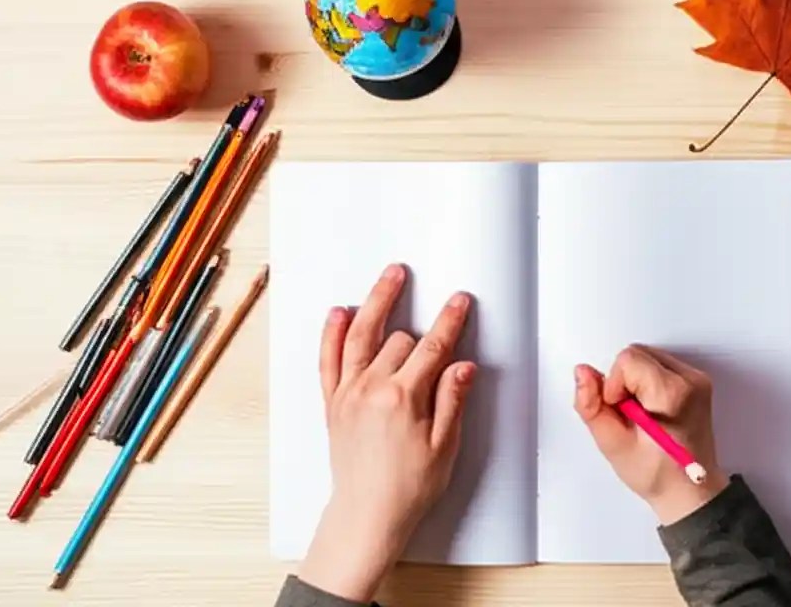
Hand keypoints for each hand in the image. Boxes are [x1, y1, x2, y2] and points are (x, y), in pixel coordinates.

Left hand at [298, 264, 476, 601]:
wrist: (368, 514)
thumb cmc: (408, 487)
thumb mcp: (444, 446)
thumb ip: (452, 401)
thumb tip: (463, 366)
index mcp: (403, 399)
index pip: (432, 348)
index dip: (449, 322)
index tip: (460, 302)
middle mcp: (371, 389)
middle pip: (400, 339)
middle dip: (422, 328)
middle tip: (439, 310)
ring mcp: (348, 393)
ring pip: (362, 334)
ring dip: (377, 301)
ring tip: (391, 276)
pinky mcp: (332, 402)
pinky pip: (327, 358)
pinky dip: (332, 332)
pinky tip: (339, 312)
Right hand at [574, 345, 727, 524]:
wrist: (689, 489)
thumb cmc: (657, 473)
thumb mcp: (613, 444)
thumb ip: (591, 405)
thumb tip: (583, 373)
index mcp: (673, 394)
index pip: (628, 360)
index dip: (614, 384)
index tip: (623, 411)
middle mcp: (690, 380)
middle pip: (637, 354)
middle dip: (623, 381)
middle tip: (631, 416)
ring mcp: (696, 379)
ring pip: (646, 357)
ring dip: (634, 381)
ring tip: (641, 415)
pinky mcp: (695, 380)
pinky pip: (658, 365)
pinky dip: (647, 382)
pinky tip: (651, 409)